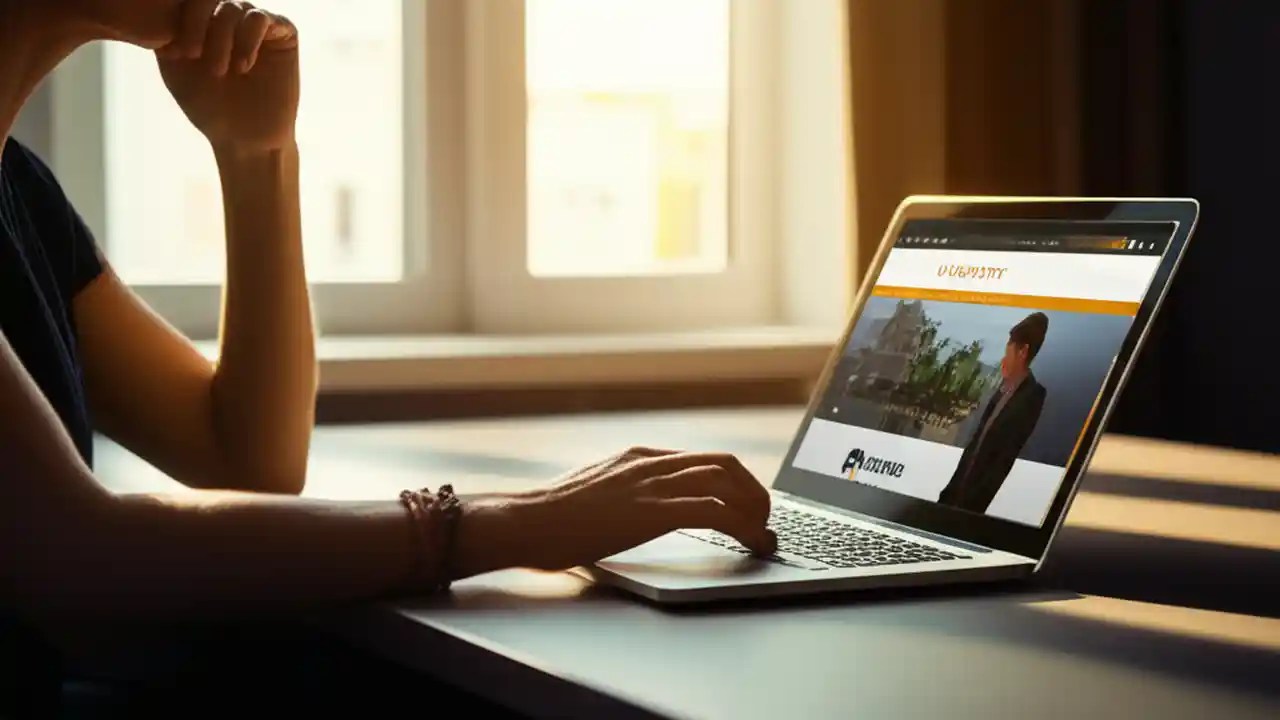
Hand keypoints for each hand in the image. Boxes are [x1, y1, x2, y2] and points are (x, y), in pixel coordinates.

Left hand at [156, 1, 299, 152]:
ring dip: (222, 38)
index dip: (179, 21)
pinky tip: (243, 67)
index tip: (176, 55)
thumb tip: (157, 9)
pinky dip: (247, 40)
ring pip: (233, 7)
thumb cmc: (209, 108)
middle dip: (196, 24)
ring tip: (221, 71)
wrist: (247, 138)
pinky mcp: (283, 32)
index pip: (186, 1)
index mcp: (202, 21)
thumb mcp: (175, 69)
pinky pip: (260, 18)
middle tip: (193, 55)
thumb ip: (166, 36)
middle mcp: (229, 17)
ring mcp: (255, 23)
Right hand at [455, 447, 777, 576]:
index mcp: (636, 457)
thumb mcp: (592, 493)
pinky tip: (755, 545)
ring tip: (765, 536)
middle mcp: (649, 462)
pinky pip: (717, 512)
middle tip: (764, 521)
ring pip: (727, 481)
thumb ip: (619, 493)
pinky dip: (746, 527)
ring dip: (756, 510)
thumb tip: (632, 512)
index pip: (701, 458)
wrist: (524, 522)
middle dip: (754, 492)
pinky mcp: (653, 511)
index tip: (745, 505)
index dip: (733, 482)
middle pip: (724, 463)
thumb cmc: (548, 519)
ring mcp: (651, 483)